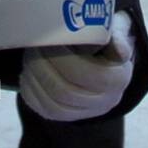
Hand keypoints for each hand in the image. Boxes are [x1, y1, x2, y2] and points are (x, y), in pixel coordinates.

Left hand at [18, 10, 135, 121]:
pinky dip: (31, 94)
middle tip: (33, 47)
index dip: (62, 59)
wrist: (108, 60)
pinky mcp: (69, 117)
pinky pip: (45, 112)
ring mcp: (87, 112)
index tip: (50, 40)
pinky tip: (27, 75)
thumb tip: (119, 49)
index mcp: (118, 79)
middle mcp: (106, 101)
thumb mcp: (118, 30)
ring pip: (53, 105)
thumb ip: (118, 35)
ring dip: (35, 80)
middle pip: (65, 91)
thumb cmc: (108, 38)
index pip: (86, 75)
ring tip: (29, 59)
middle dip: (43, 68)